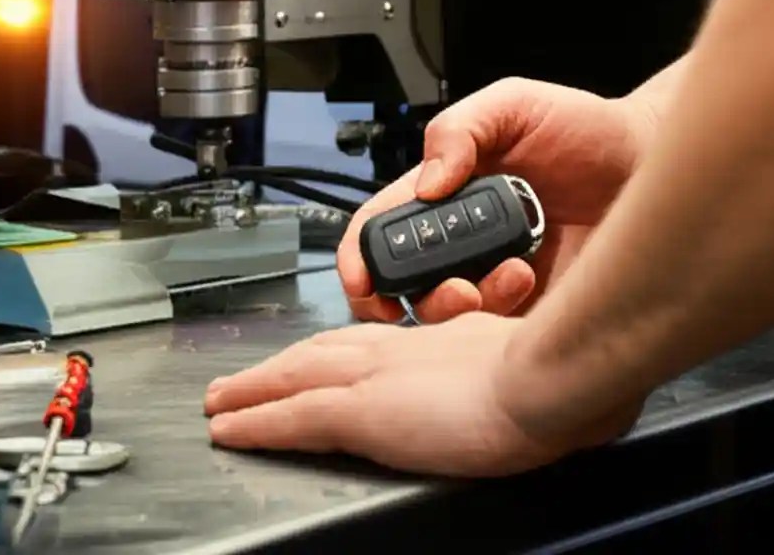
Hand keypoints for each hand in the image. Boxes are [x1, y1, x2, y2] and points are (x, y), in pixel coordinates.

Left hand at [205, 313, 631, 476]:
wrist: (552, 378)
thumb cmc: (552, 372)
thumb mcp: (520, 358)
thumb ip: (496, 369)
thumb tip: (507, 385)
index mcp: (433, 341)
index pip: (362, 342)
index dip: (327, 351)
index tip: (307, 359)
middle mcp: (394, 350)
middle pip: (316, 353)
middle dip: (275, 367)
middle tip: (240, 381)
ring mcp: (374, 377)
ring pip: (292, 378)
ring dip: (251, 390)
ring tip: (221, 403)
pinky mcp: (361, 410)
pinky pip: (291, 416)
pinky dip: (255, 422)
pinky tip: (229, 430)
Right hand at [338, 78, 654, 322]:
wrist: (650, 161)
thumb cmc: (587, 129)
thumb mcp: (513, 105)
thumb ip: (459, 128)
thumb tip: (426, 181)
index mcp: (444, 195)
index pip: (381, 232)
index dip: (360, 260)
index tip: (363, 280)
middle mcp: (463, 243)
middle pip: (403, 288)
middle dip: (411, 297)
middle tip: (451, 285)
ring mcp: (494, 278)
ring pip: (447, 318)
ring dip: (464, 306)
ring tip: (511, 274)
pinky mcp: (532, 310)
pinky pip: (496, 336)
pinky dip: (501, 319)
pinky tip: (529, 284)